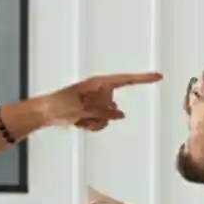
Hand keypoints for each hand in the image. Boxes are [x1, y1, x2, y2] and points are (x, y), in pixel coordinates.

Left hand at [32, 72, 161, 130]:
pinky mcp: (94, 112)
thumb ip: (103, 112)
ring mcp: (98, 102)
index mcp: (99, 83)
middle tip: (80, 113)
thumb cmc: (60, 105)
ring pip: (109, 118)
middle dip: (100, 114)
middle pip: (113, 107)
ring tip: (77, 118)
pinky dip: (92, 126)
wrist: (45, 112)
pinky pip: (102, 124)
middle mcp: (101, 91)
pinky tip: (78, 123)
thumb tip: (121, 114)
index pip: (126, 80)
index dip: (143, 78)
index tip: (159, 76)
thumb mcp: (82, 109)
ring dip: (95, 122)